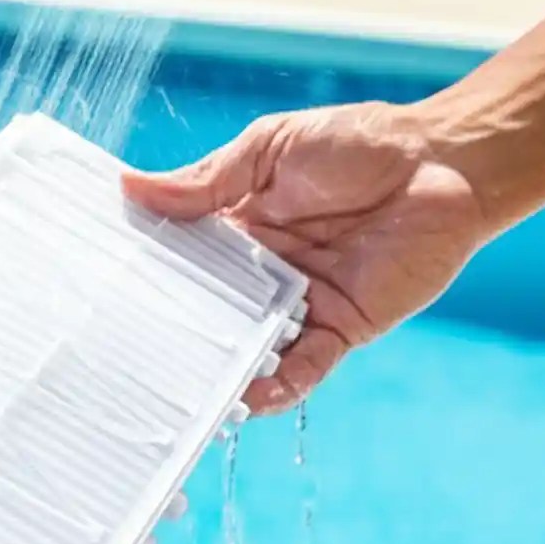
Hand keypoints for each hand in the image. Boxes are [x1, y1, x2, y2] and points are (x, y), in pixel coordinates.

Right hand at [124, 102, 488, 414]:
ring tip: (178, 393)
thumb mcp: (268, 148)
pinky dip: (275, 388)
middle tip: (123, 356)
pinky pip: (301, 369)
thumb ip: (207, 179)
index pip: (178, 259)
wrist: (445, 162)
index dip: (144, 274)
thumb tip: (131, 187)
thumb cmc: (358, 142)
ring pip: (246, 348)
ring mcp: (297, 305)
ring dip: (217, 371)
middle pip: (205, 312)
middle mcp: (259, 273)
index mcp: (234, 227)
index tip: (99, 291)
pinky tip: (246, 401)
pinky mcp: (338, 329)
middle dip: (172, 333)